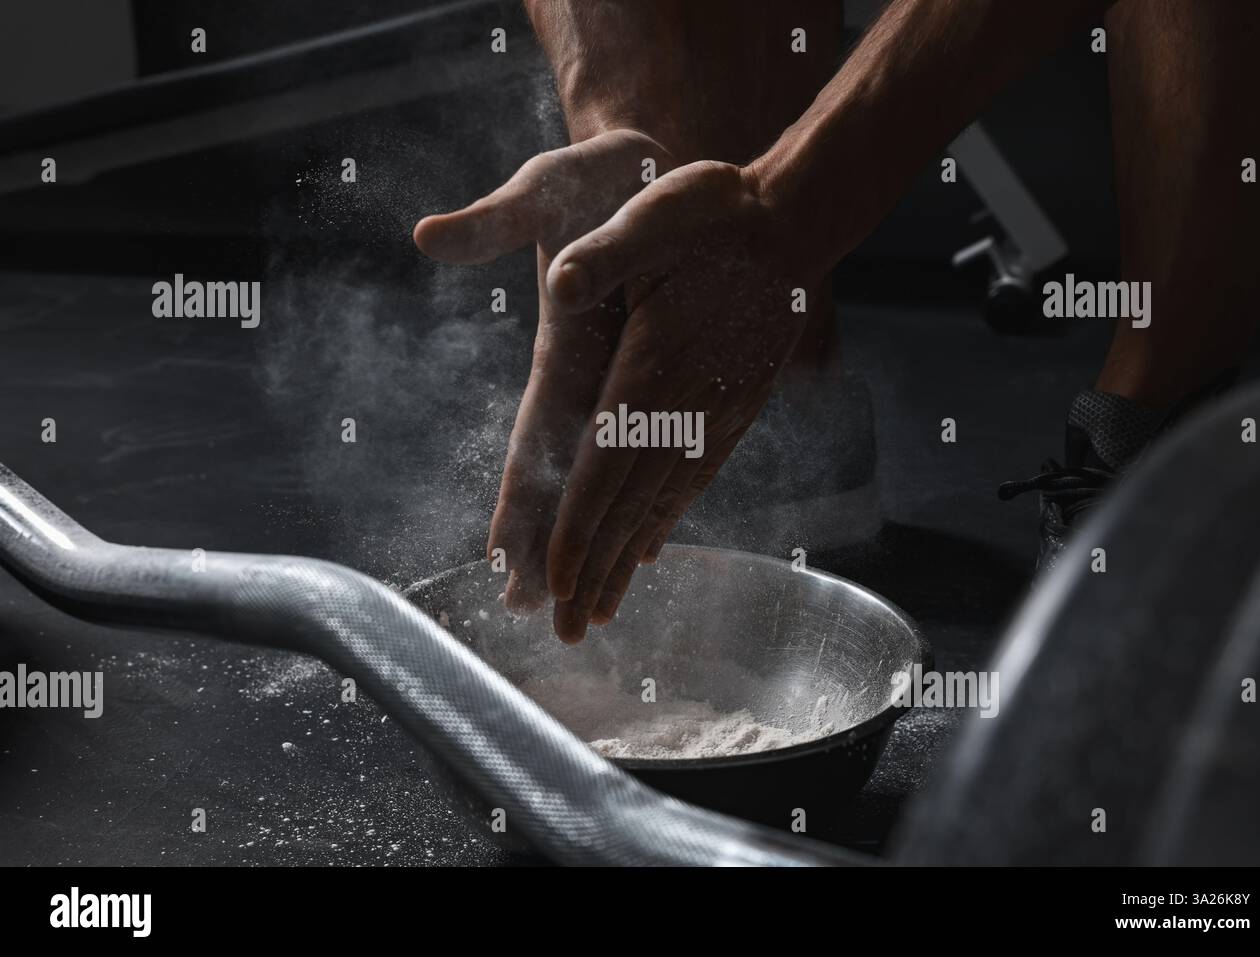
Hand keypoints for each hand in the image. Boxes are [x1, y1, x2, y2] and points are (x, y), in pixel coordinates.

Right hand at [413, 130, 674, 611]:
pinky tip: (638, 537)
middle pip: (561, 476)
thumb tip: (429, 236)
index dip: (517, 501)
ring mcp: (618, 381)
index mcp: (562, 351)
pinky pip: (645, 447)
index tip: (500, 560)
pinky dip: (637, 496)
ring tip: (581, 599)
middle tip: (530, 613)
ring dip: (588, 534)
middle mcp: (587, 380)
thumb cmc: (596, 176)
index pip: (532, 441)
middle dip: (544, 544)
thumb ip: (494, 220)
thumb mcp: (546, 188)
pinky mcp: (651, 373)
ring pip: (603, 474)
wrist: (644, 168)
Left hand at [542, 159, 821, 640]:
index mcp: (653, 369)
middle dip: (595, 569)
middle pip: (629, 504)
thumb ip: (605, 252)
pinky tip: (653, 546)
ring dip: (627, 560)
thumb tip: (560, 279)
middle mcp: (684, 407)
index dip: (577, 525)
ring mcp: (713, 415)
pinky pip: (693, 480)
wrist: (793, 226)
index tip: (555, 582)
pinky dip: (666, 521)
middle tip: (570, 631)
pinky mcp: (730, 411)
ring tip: (604, 609)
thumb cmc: (717, 213)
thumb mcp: (655, 214)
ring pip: (661, 503)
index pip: (604, 464)